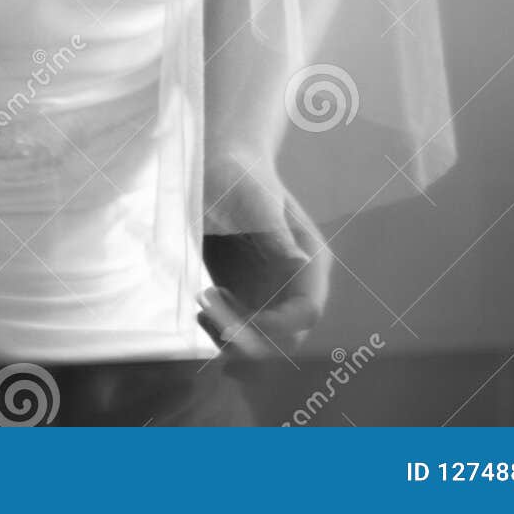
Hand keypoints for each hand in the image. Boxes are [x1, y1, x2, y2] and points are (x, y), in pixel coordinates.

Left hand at [198, 160, 332, 355]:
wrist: (219, 169)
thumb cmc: (240, 176)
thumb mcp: (254, 198)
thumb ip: (274, 231)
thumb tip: (299, 261)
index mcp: (311, 259)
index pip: (307, 310)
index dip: (277, 326)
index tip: (234, 322)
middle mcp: (296, 284)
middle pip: (288, 338)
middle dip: (251, 339)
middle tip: (211, 315)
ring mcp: (273, 295)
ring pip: (264, 344)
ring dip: (233, 339)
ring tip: (204, 306)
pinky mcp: (248, 299)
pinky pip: (242, 334)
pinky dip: (222, 332)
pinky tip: (202, 307)